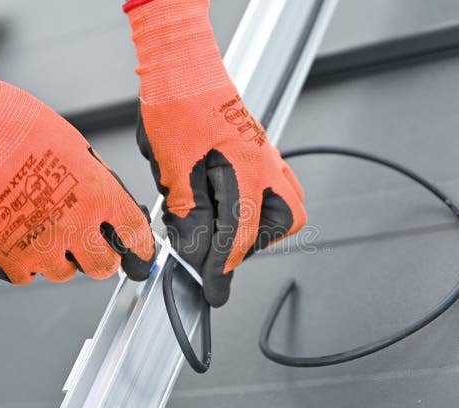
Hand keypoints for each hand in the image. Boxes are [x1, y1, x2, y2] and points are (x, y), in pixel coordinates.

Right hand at [0, 41, 155, 282]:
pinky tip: (18, 237)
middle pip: (103, 267)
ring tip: (42, 231)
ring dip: (58, 259)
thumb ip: (94, 181)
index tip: (136, 251)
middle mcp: (75, 225)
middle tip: (87, 246)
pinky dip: (24, 263)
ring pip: (64, 274)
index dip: (138, 245)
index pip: (134, 234)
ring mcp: (41, 245)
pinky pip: (26, 276)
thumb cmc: (15, 125)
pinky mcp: (7, 257)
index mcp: (98, 194)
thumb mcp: (75, 146)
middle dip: (99, 258)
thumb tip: (104, 199)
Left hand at [126, 0, 306, 305]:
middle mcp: (265, 163)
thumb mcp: (172, 168)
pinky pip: (278, 186)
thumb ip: (190, 214)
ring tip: (223, 228)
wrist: (181, 67)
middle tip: (215, 251)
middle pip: (282, 222)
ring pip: (285, 205)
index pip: (239, 235)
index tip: (211, 289)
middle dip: (248, 244)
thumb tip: (198, 252)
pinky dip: (259, 205)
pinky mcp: (261, 150)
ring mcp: (267, 155)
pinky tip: (232, 204)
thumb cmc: (174, 107)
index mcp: (245, 169)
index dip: (221, 267)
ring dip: (257, 226)